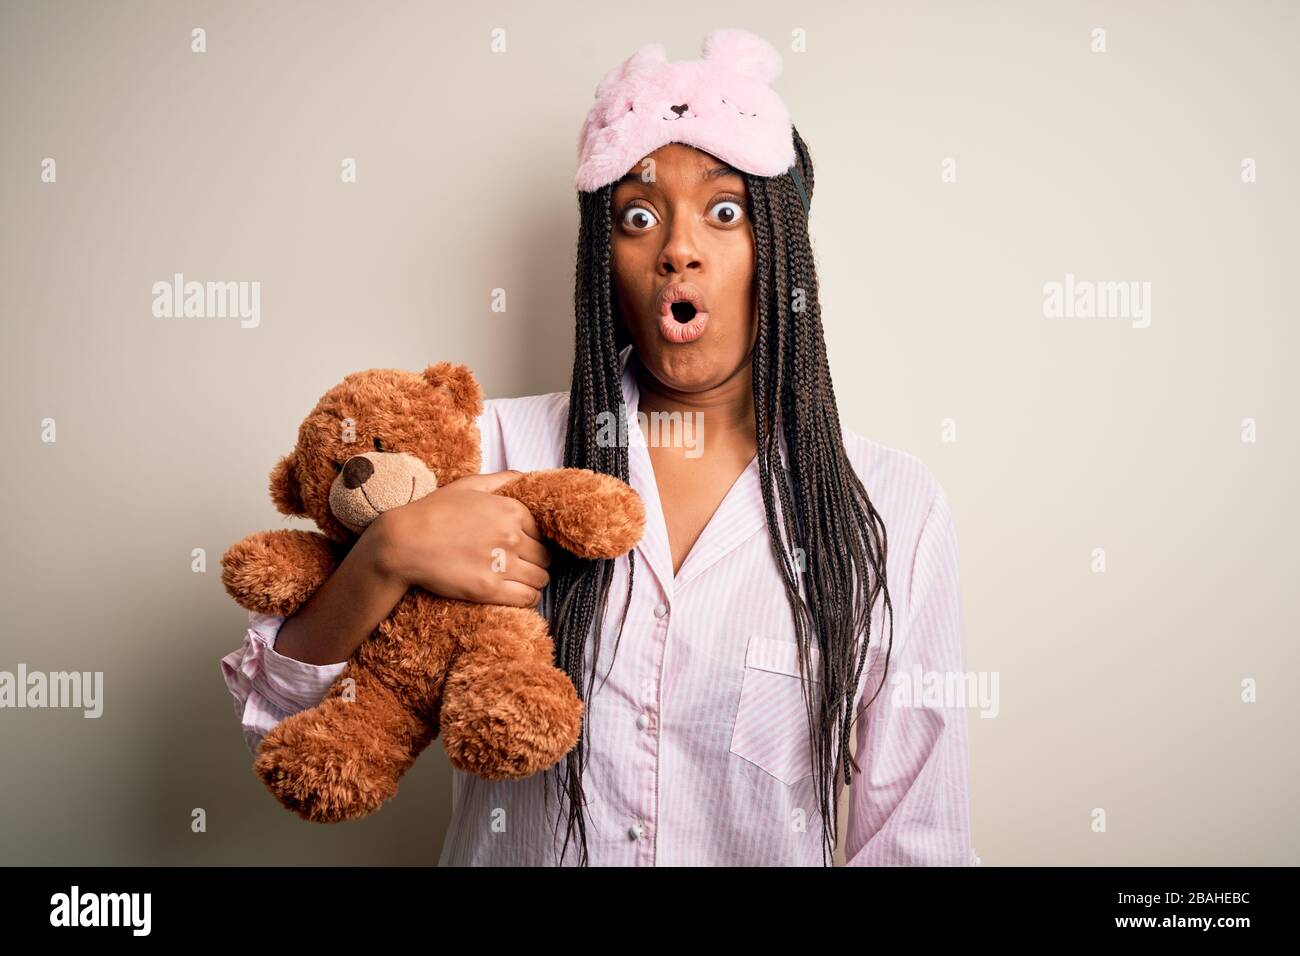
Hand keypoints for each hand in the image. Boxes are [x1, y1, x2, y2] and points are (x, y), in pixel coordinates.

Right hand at [369, 470, 551, 607]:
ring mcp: (501, 563)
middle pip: (545, 557)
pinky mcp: (489, 589)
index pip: (543, 532)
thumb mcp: (468, 485)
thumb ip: (502, 479)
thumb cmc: (433, 511)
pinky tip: (517, 593)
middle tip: (521, 565)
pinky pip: (527, 597)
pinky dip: (527, 597)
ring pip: (540, 578)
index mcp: (511, 509)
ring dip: (533, 581)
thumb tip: (526, 477)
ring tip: (519, 580)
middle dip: (536, 561)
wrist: (403, 542)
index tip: (523, 546)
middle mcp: (511, 535)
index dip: (534, 540)